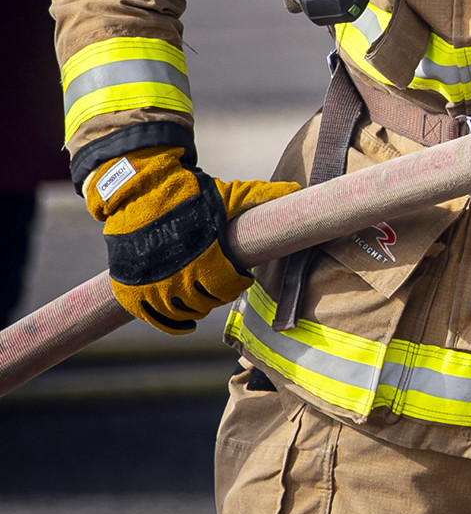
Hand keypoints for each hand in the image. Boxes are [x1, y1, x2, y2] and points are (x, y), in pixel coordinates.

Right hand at [78, 132, 297, 332]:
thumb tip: (296, 188)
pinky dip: (170, 325)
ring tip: (203, 301)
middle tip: (220, 287)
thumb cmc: (190, 194)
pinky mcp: (130, 288)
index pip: (228, 287)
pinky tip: (184, 323)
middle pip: (205, 302)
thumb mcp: (229, 193)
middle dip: (216, 296)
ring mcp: (152, 284)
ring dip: (195, 310)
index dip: (237, 285)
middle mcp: (179, 275)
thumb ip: (261, 196)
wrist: (140, 190)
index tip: (240, 278)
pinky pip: (153, 318)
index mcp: (207, 256)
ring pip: (180, 312)